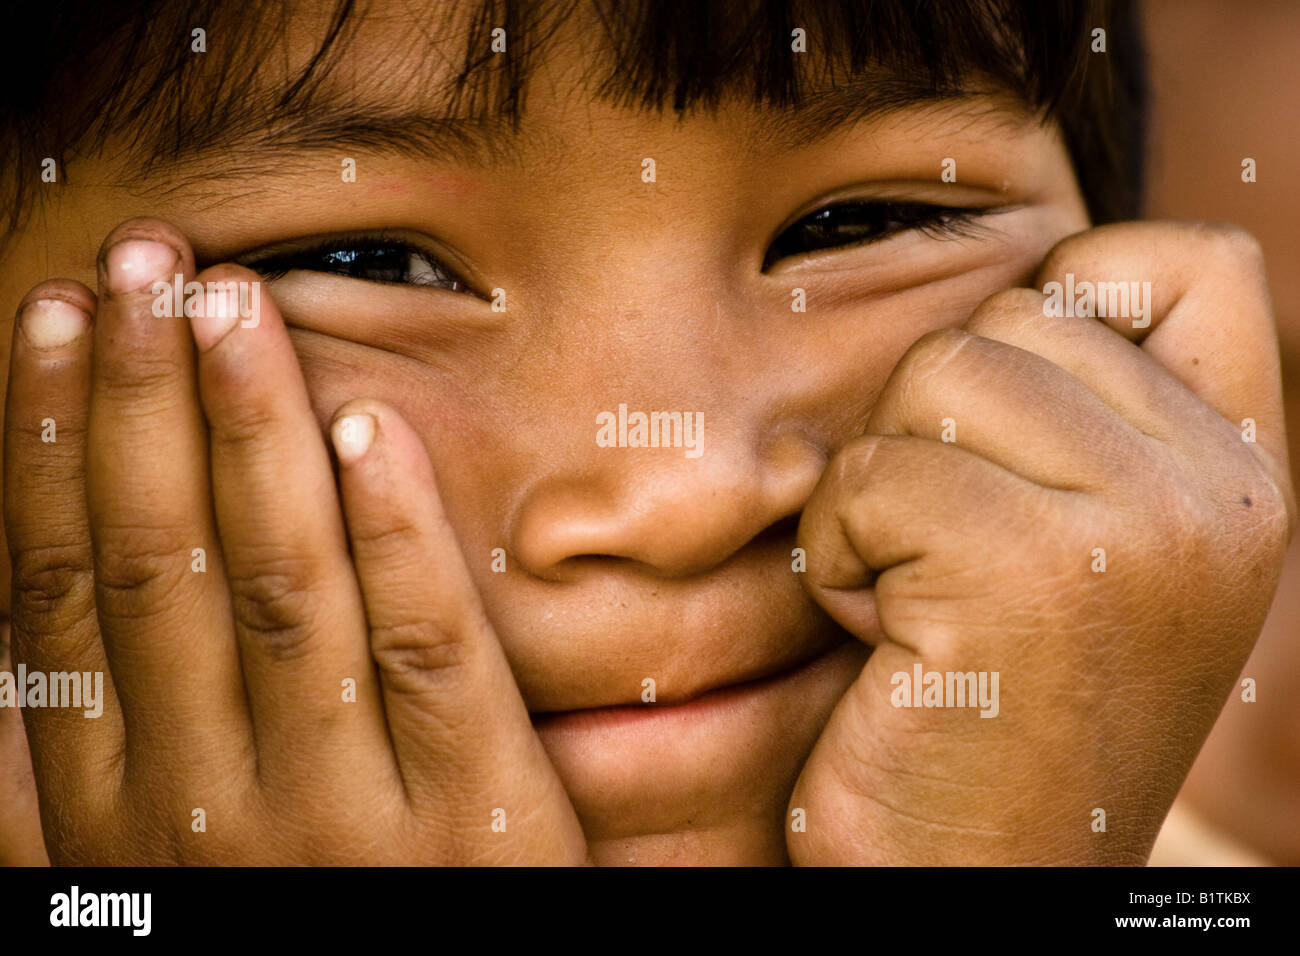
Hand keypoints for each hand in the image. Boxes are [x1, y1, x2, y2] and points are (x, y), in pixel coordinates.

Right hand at [2, 218, 587, 863]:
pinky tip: (372, 424)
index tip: (58, 324)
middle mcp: (221, 802)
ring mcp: (353, 807)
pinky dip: (398, 533)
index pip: (72, 593)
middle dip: (145, 403)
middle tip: (146, 265)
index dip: (57, 446)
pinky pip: (434, 651)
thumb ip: (66, 795)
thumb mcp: (144, 890)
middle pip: (168, 563)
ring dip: (252, 432)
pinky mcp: (478, 815)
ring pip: (289, 585)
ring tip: (233, 306)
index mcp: (127, 813)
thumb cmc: (286, 933)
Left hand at [787, 222, 1294, 864]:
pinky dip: (838, 548)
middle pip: (1013, 314)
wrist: (973, 881)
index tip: (1009, 425)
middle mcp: (1220, 491)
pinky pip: (874, 471)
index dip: (1071, 296)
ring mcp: (1142, 525)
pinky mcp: (1032, 569)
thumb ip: (1085, 416)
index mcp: (1242, 474)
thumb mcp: (1086, 549)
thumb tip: (1022, 275)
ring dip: (882, 485)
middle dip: (936, 425)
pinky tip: (885, 634)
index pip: (1190, 259)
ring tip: (916, 593)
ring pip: (936, 373)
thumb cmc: (996, 706)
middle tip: (948, 553)